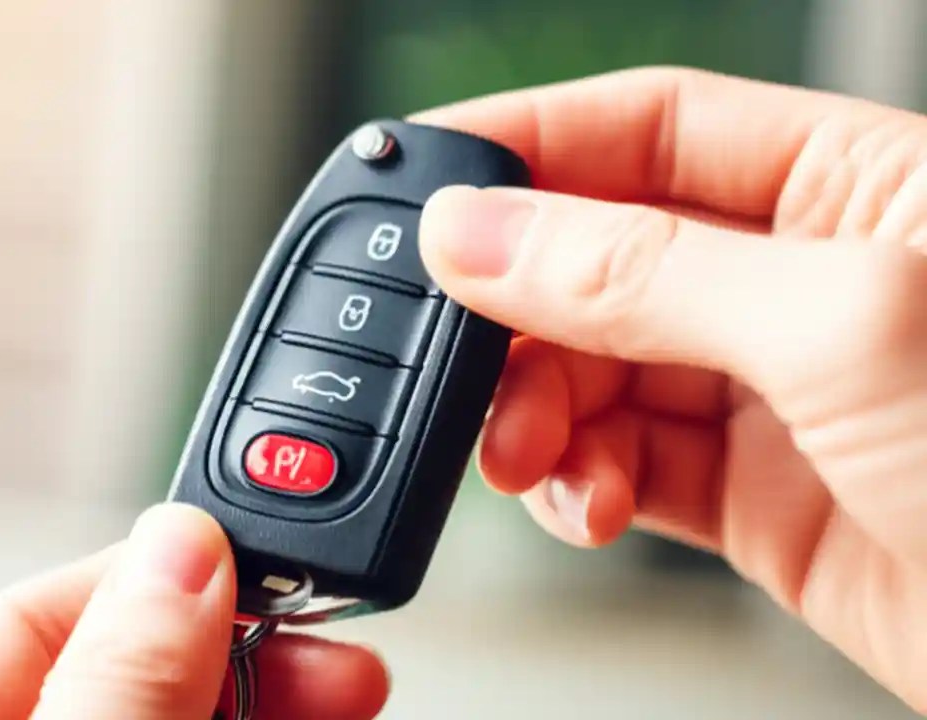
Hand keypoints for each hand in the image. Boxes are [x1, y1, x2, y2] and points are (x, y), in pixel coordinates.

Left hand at [0, 504, 387, 719]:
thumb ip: (115, 688)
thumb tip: (181, 553)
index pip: (33, 616)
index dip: (158, 572)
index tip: (264, 560)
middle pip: (129, 665)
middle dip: (245, 643)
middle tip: (341, 645)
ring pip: (182, 716)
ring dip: (275, 696)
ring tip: (351, 687)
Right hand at [414, 67, 926, 712]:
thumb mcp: (843, 328)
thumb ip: (642, 273)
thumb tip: (483, 234)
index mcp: (850, 183)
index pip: (647, 127)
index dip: (527, 145)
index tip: (423, 180)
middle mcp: (798, 278)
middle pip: (597, 258)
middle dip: (519, 312)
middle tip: (467, 354)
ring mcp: (770, 391)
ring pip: (592, 370)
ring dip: (537, 411)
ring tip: (531, 454)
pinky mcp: (750, 493)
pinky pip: (617, 463)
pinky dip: (575, 484)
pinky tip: (586, 502)